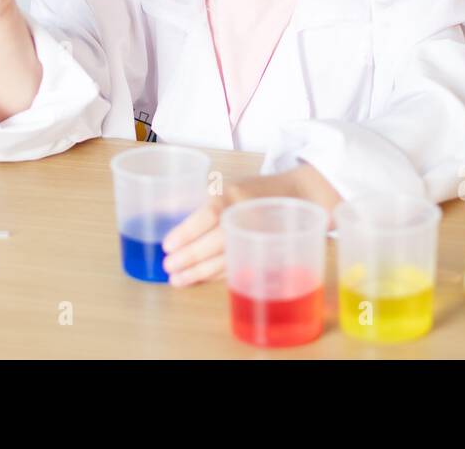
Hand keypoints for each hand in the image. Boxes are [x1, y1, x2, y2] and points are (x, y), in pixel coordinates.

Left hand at [160, 163, 342, 286]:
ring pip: (225, 259)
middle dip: (189, 257)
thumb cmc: (254, 190)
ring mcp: (257, 237)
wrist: (297, 196)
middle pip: (216, 241)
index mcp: (236, 195)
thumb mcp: (230, 186)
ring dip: (199, 272)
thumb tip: (167, 215)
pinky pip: (235, 267)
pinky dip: (214, 275)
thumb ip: (204, 202)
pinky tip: (198, 278)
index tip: (167, 245)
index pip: (209, 214)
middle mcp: (247, 217)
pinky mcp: (263, 253)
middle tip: (169, 267)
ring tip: (177, 279)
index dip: (187, 231)